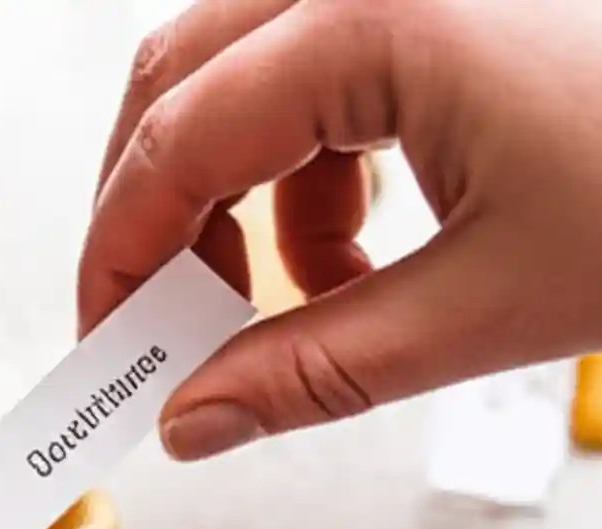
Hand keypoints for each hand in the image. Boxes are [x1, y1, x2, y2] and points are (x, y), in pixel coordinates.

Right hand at [78, 0, 601, 460]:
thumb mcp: (495, 301)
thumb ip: (317, 368)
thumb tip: (197, 415)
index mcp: (374, 15)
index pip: (174, 143)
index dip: (120, 255)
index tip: (105, 337)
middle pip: (175, 84)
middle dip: (157, 214)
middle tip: (165, 318)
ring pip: (236, 75)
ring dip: (240, 196)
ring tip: (306, 293)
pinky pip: (309, 72)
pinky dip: (308, 168)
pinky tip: (363, 238)